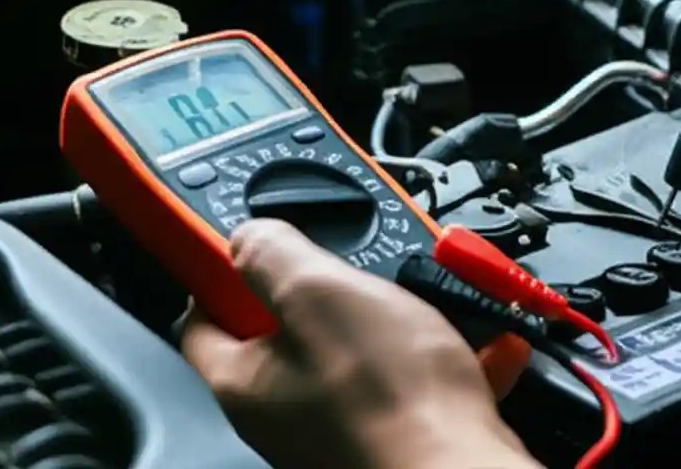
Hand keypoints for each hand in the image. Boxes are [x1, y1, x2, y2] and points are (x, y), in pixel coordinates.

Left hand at [181, 219, 539, 468]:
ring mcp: (340, 422)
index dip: (228, 264)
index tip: (263, 237)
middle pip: (290, 323)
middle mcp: (284, 408)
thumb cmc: (390, 399)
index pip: (206, 310)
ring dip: (399, 312)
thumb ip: (273, 254)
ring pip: (360, 345)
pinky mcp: (392, 430)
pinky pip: (411, 376)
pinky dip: (441, 351)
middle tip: (366, 264)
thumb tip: (249, 236)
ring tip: (430, 297)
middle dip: (336, 283)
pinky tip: (474, 339)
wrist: (460, 466)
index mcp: (243, 378)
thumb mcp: (318, 292)